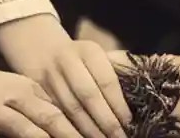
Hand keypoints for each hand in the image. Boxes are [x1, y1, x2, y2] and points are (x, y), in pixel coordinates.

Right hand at [0, 15, 132, 137]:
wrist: (40, 49)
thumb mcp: (96, 57)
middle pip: (89, 96)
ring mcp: (50, 76)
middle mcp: (67, 60)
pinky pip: (57, 114)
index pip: (107, 81)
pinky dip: (71, 130)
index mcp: (88, 50)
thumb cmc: (81, 58)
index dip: (119, 105)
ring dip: (89, 130)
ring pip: (71, 109)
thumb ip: (115, 73)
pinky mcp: (38, 91)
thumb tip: (141, 102)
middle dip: (106, 122)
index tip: (130, 123)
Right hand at [0, 63, 83, 137]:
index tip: (106, 137)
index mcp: (27, 88)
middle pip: (52, 121)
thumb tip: (69, 123)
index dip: (85, 128)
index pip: (63, 110)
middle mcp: (13, 98)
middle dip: (76, 136)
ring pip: (29, 132)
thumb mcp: (13, 90)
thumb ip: (39, 105)